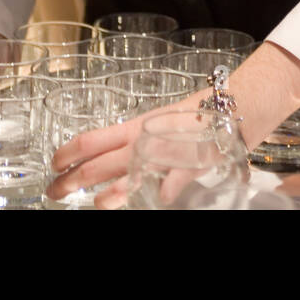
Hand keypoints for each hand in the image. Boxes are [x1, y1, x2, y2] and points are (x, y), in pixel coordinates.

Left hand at [49, 41, 299, 208]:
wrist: (247, 95)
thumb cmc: (206, 111)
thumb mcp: (169, 124)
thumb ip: (145, 141)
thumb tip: (120, 162)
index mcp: (144, 122)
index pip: (99, 135)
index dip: (73, 149)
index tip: (52, 162)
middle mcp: (154, 133)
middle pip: (108, 156)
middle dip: (78, 176)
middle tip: (54, 191)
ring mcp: (176, 145)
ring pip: (138, 166)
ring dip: (115, 189)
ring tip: (92, 205)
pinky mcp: (201, 155)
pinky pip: (182, 172)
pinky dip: (169, 185)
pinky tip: (159, 199)